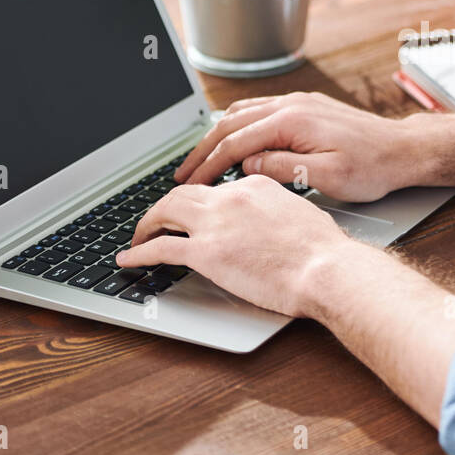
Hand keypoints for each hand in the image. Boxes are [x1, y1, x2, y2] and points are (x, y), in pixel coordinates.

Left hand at [120, 174, 363, 317]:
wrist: (326, 269)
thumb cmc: (324, 251)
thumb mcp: (302, 214)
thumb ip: (278, 211)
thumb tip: (274, 222)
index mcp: (255, 186)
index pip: (215, 189)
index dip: (198, 202)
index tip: (192, 214)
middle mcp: (230, 198)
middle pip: (182, 194)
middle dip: (163, 208)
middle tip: (155, 222)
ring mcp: (215, 224)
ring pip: (164, 212)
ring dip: (146, 225)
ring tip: (138, 238)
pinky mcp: (206, 252)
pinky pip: (160, 249)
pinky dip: (139, 254)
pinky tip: (129, 260)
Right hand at [173, 91, 431, 201]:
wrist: (402, 149)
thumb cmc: (372, 167)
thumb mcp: (328, 178)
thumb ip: (283, 169)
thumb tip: (247, 164)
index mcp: (293, 121)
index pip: (236, 142)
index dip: (208, 165)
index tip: (190, 184)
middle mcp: (291, 105)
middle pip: (231, 123)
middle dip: (203, 149)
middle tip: (182, 173)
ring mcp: (298, 103)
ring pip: (242, 113)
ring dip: (217, 135)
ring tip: (199, 160)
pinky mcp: (305, 107)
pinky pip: (259, 110)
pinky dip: (237, 125)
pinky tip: (231, 139)